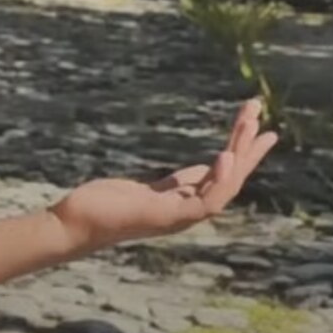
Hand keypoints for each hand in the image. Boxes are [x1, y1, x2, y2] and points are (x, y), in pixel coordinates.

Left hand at [49, 100, 278, 256]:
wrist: (75, 225)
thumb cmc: (104, 206)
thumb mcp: (147, 189)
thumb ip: (176, 184)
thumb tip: (200, 170)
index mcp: (186, 201)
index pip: (225, 173)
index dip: (244, 149)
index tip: (257, 122)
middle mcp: (190, 211)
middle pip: (231, 176)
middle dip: (247, 144)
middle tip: (257, 108)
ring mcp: (181, 217)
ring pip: (225, 186)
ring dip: (239, 154)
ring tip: (249, 124)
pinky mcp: (167, 219)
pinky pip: (205, 202)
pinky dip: (219, 179)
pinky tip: (226, 156)